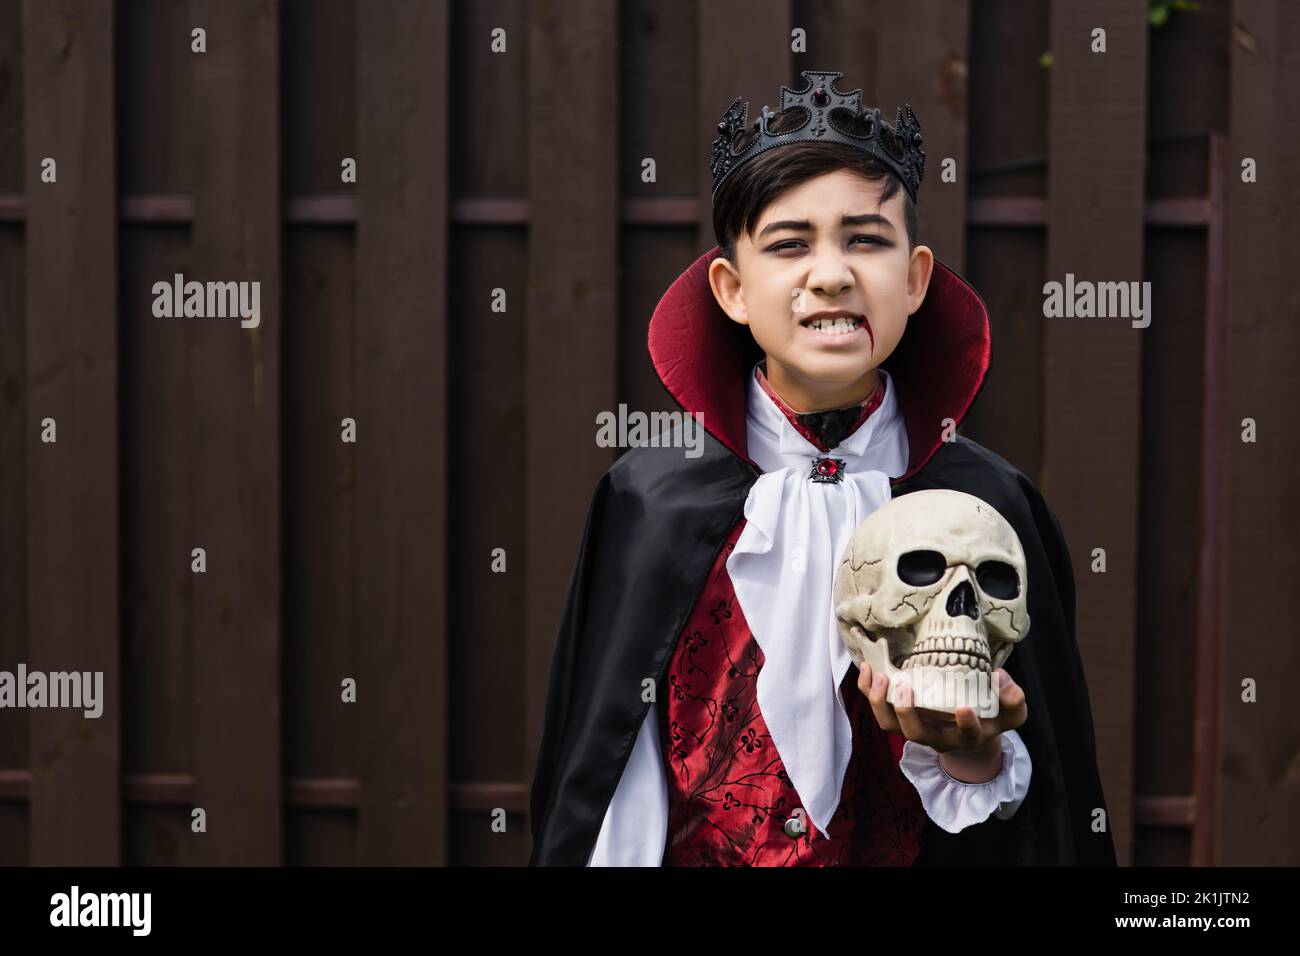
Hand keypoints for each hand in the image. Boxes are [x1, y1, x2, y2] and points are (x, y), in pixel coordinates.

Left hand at [857, 663, 1026, 781]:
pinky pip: (880, 707)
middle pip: (917, 734)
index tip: (964, 708)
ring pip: (891, 725)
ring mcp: (915, 726)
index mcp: (966, 736)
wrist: (967, 732)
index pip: (966, 735)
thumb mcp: (1009, 713)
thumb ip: (1013, 699)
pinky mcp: (900, 715)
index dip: (965, 724)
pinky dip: (870, 690)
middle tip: (905, 688)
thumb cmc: (989, 717)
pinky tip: (868, 669)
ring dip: (881, 704)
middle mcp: (937, 736)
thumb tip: (999, 677)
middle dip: (908, 714)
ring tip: (881, 677)